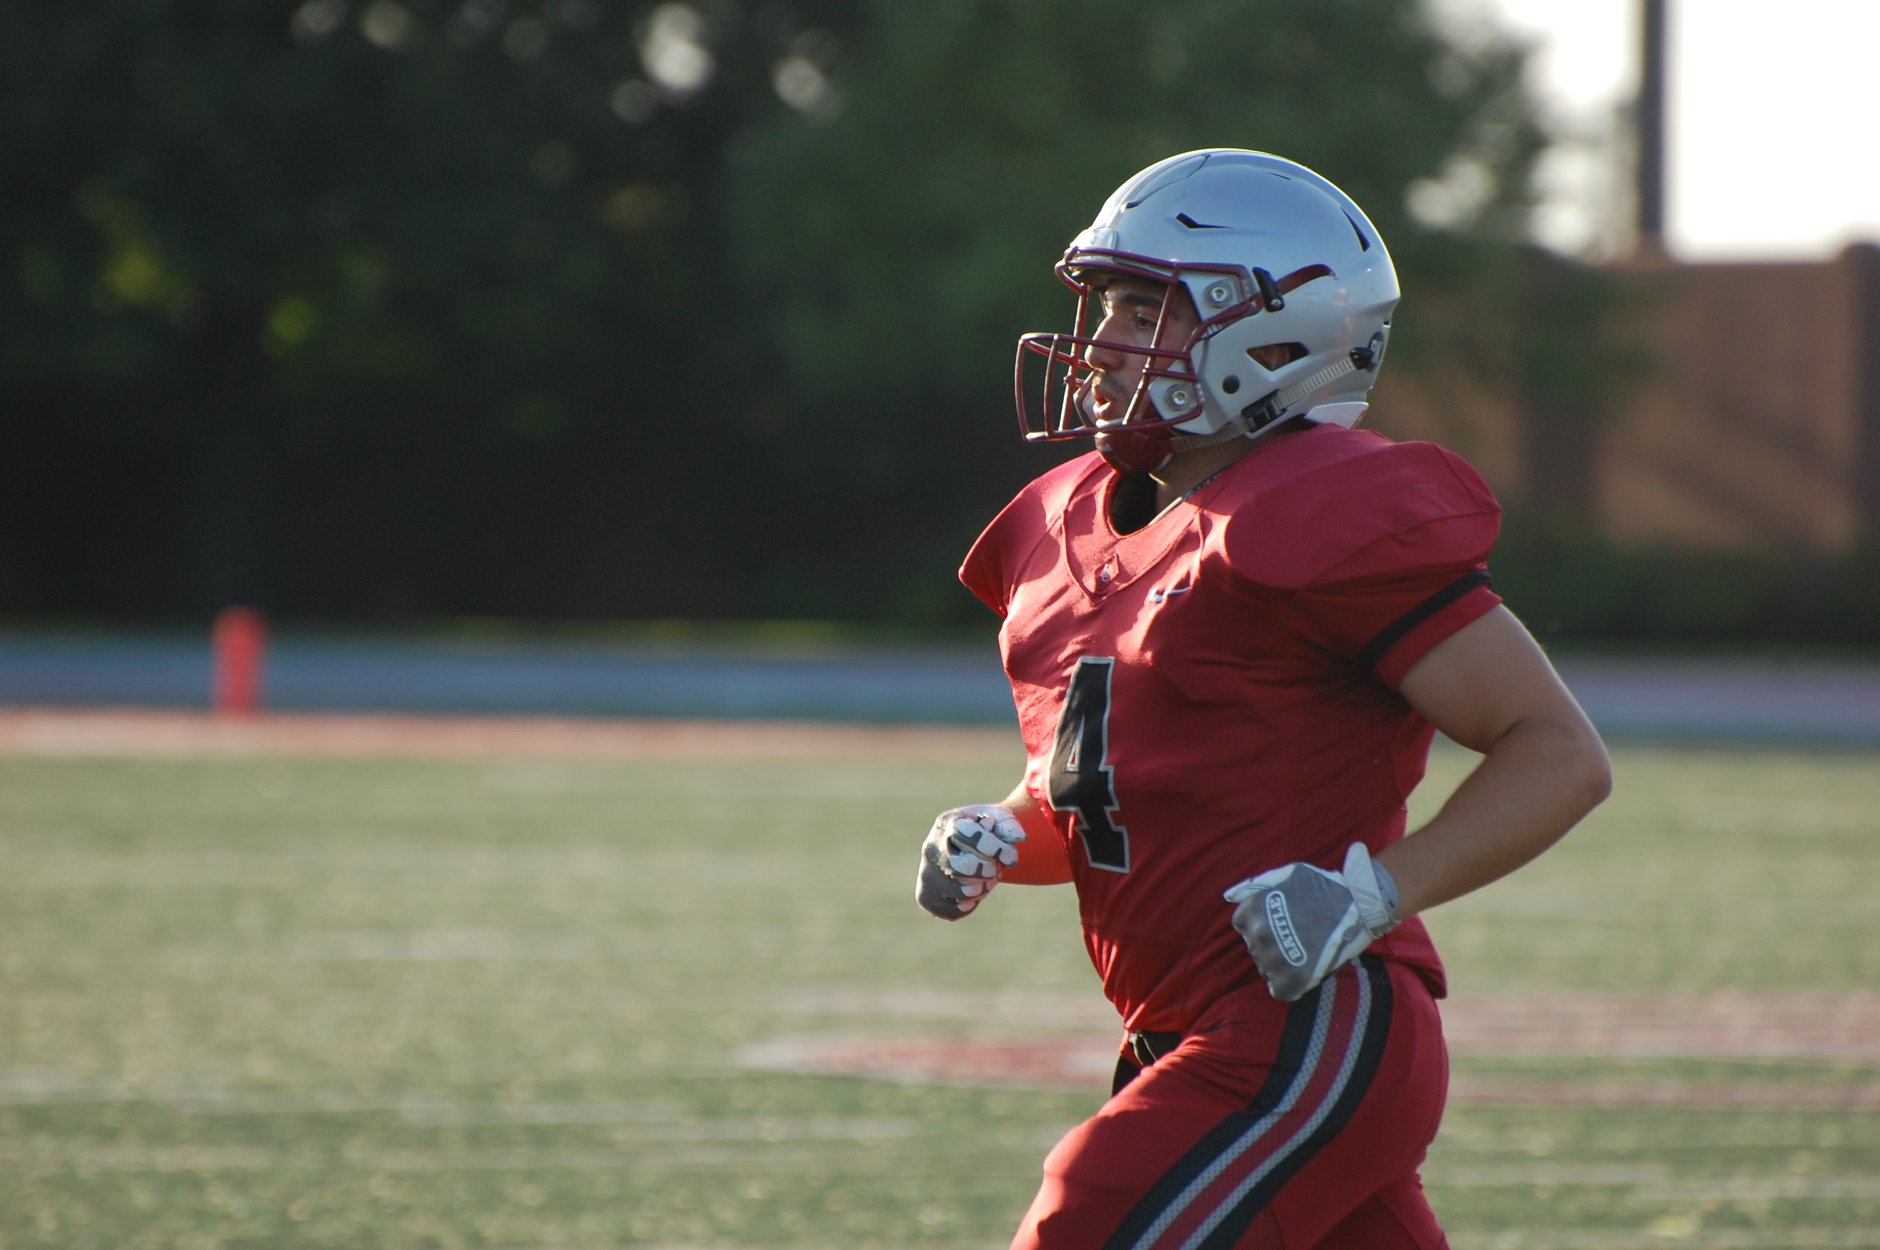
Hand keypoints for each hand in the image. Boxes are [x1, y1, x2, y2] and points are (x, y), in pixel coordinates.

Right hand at [916, 805, 1026, 919]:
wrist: (960, 847)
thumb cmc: (983, 831)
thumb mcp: (997, 819)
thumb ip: (1008, 825)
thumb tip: (1018, 837)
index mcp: (947, 823)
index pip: (969, 836)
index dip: (995, 849)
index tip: (1010, 857)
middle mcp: (931, 848)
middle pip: (962, 868)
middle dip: (987, 871)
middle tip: (995, 869)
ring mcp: (926, 873)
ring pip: (960, 892)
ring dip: (982, 889)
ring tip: (986, 880)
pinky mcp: (926, 896)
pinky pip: (952, 911)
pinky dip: (970, 906)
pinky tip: (973, 894)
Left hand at [1222, 842, 1400, 1001]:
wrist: (1356, 902)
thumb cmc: (1321, 886)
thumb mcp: (1283, 875)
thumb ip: (1254, 887)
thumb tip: (1229, 896)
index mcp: (1251, 911)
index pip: (1244, 927)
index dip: (1263, 927)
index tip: (1281, 926)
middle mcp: (1258, 935)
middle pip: (1256, 949)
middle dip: (1273, 945)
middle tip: (1299, 938)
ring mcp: (1273, 958)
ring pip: (1267, 969)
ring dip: (1282, 964)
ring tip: (1305, 952)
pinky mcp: (1291, 979)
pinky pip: (1280, 990)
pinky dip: (1290, 985)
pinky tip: (1304, 972)